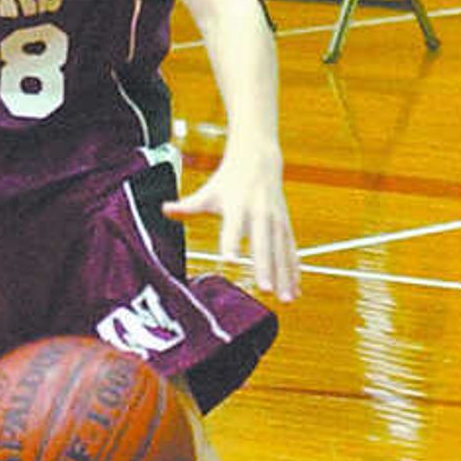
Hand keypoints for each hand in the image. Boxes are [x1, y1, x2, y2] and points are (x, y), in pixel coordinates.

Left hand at [163, 144, 300, 301]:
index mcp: (238, 206)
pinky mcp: (286, 225)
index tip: (230, 260)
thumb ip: (189, 206)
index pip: (233, 227)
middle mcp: (260, 213)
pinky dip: (295, 270)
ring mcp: (276, 220)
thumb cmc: (228, 181)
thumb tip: (164, 209)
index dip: (232, 242)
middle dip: (265, 267)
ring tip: (287, 300)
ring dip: (285, 275)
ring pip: (282, 251)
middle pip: (262, 243)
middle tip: (265, 290)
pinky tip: (296, 290)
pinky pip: (291, 251)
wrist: (258, 159)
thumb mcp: (208, 192)